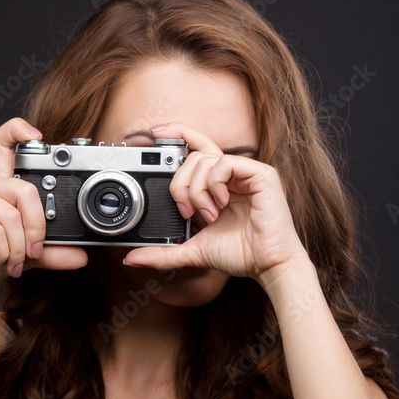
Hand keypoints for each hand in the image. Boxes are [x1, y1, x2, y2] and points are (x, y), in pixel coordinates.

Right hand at [0, 118, 87, 299]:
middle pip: (25, 190)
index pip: (3, 143)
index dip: (18, 130)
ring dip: (17, 250)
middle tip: (32, 252)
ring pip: (12, 216)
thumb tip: (80, 256)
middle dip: (36, 229)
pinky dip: (2, 253)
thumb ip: (49, 253)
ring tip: (10, 264)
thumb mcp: (22, 255)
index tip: (38, 136)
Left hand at [123, 122, 308, 281]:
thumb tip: (132, 258)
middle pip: (193, 156)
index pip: (196, 149)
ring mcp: (247, 172)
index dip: (176, 134)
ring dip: (197, 190)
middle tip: (187, 211)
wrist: (267, 266)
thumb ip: (162, 253)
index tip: (154, 133)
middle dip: (180, 184)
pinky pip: (224, 163)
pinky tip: (221, 205)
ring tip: (208, 214)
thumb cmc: (239, 254)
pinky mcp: (261, 174)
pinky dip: (214, 185)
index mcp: (219, 185)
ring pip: (204, 159)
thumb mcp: (192, 250)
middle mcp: (232, 175)